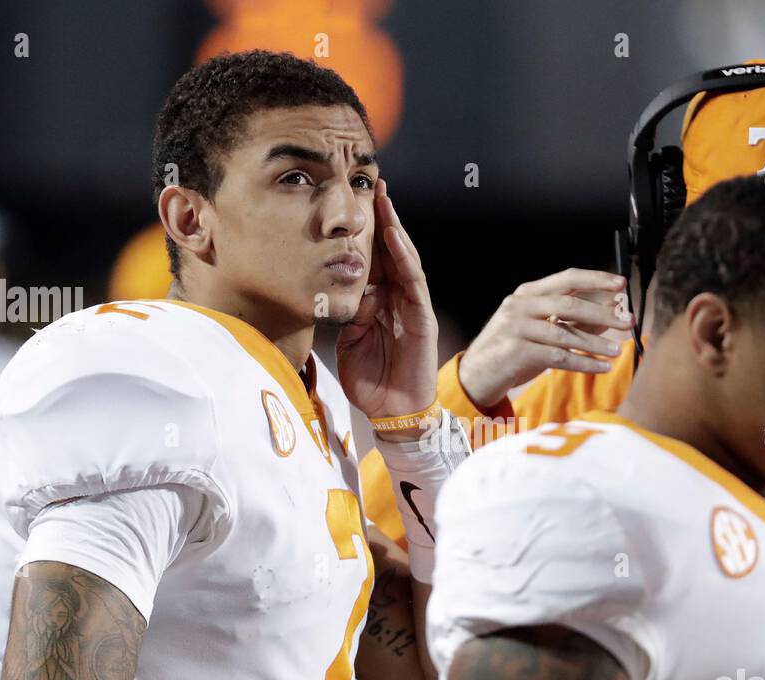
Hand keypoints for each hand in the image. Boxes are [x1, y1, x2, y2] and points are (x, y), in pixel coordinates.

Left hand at [337, 179, 438, 434]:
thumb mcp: (348, 340)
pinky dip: (405, 258)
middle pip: (390, 250)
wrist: (392, 412)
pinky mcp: (422, 317)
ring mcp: (412, 306)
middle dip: (382, 217)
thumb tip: (343, 289)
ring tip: (384, 198)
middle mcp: (397, 298)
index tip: (351, 201)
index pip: (372, 258)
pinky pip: (414, 282)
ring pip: (404, 258)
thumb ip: (348, 314)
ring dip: (395, 228)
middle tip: (371, 182)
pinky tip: (395, 236)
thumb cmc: (369, 379)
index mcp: (378, 302)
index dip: (363, 231)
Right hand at [457, 268, 630, 410]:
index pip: (566, 278)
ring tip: (618, 351)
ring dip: (596, 343)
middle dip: (602, 313)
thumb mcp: (541, 330)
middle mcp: (520, 305)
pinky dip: (583, 363)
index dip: (595, 279)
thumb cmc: (513, 351)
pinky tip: (601, 368)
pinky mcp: (516, 351)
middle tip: (627, 322)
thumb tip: (610, 314)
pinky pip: (558, 357)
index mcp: (528, 293)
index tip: (621, 284)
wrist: (476, 376)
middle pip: (569, 304)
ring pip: (565, 333)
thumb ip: (572, 321)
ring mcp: (516, 327)